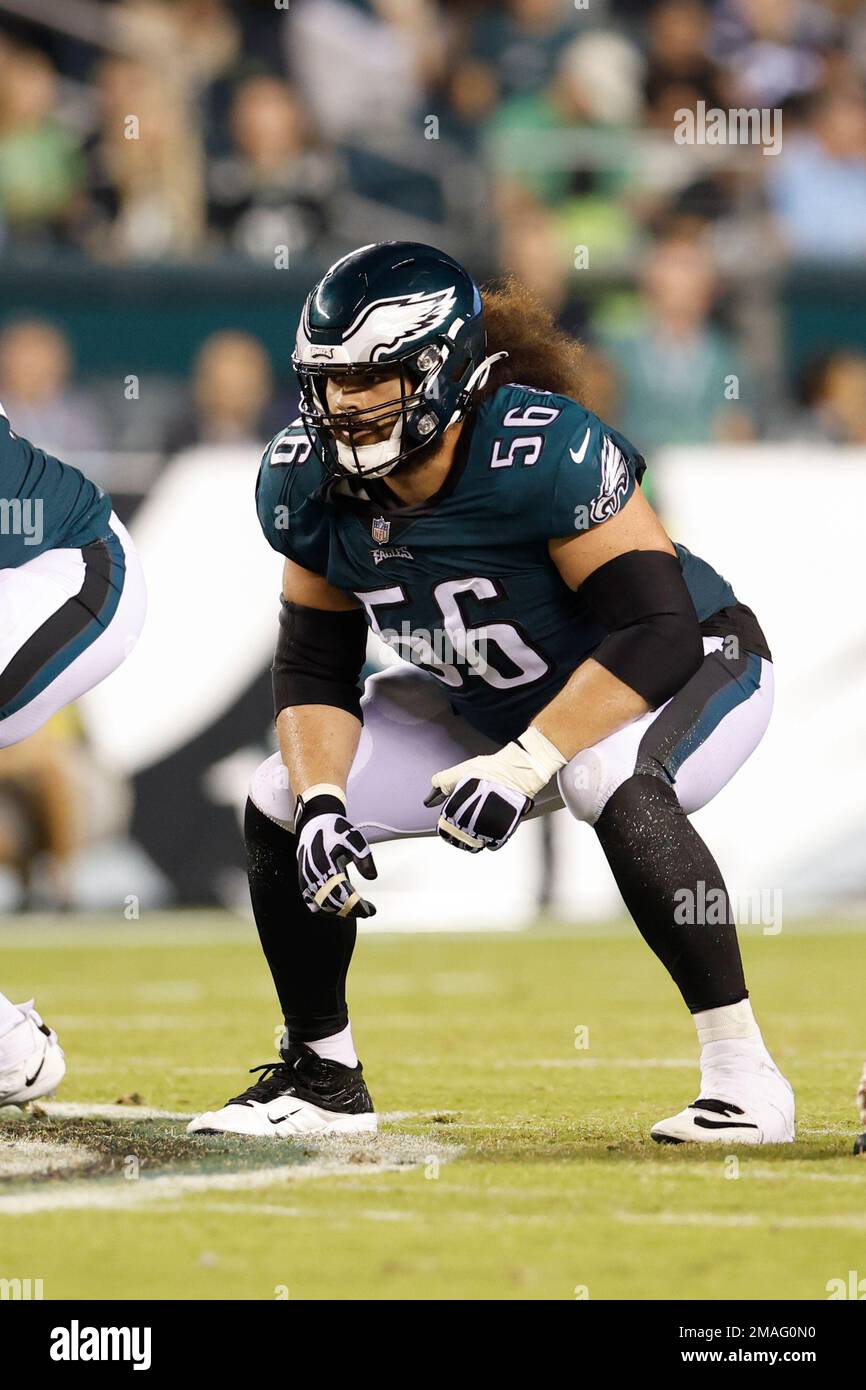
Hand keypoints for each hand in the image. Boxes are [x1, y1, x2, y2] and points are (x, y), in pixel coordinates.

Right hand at [295, 790, 376, 916]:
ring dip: (339, 911)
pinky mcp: (303, 882)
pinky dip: (325, 909)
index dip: (357, 906)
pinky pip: (311, 903)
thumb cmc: (336, 830)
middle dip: (352, 911)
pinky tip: (339, 908)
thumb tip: (372, 876)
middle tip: (368, 911)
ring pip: (322, 906)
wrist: (314, 823)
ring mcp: (306, 880)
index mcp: (326, 864)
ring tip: (356, 908)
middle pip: (332, 904)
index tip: (371, 911)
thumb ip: (364, 857)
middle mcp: (313, 875)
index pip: (342, 894)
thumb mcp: (355, 838)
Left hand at [424, 752, 533, 852]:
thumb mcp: (459, 772)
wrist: (517, 772)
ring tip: (480, 826)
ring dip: (475, 839)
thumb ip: (441, 784)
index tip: (453, 819)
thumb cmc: (490, 770)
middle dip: (461, 832)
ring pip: (474, 846)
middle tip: (469, 820)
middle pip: (459, 840)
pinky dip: (491, 840)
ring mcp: (485, 831)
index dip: (448, 824)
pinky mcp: (502, 834)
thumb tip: (429, 800)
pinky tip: (492, 828)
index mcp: (454, 811)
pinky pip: (493, 846)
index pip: (444, 830)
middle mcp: (468, 824)